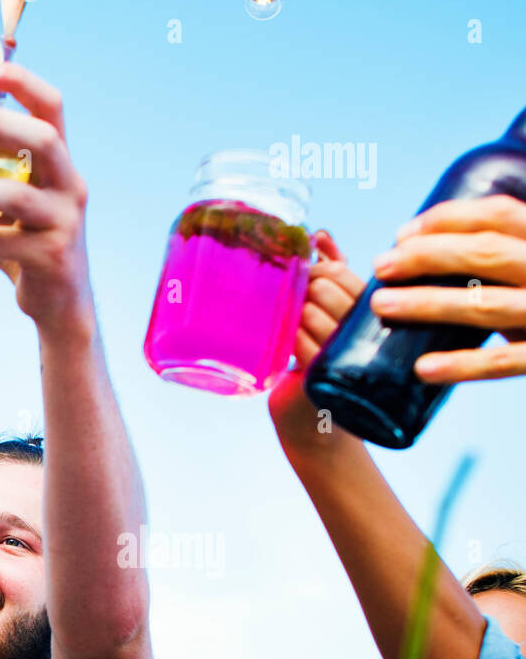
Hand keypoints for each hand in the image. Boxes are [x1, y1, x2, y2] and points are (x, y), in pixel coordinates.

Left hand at [0, 62, 93, 337]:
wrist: (60, 303)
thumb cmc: (25, 243)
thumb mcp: (4, 206)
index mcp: (59, 162)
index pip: (52, 107)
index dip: (23, 81)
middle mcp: (69, 184)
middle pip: (43, 140)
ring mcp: (64, 221)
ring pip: (17, 195)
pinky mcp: (50, 256)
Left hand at [269, 231, 365, 451]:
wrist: (317, 424)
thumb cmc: (324, 360)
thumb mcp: (331, 312)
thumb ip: (332, 271)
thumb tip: (318, 234)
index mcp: (370, 312)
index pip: (343, 273)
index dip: (318, 271)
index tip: (307, 281)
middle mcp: (364, 333)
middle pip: (325, 289)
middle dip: (301, 289)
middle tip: (294, 301)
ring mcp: (346, 356)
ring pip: (310, 312)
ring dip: (292, 313)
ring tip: (292, 323)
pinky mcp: (325, 377)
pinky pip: (300, 341)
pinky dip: (288, 336)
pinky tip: (288, 341)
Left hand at [368, 195, 525, 382]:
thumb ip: (503, 259)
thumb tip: (422, 255)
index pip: (499, 214)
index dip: (447, 219)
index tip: (402, 234)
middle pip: (485, 253)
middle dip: (427, 255)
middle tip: (381, 265)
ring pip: (487, 305)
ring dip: (429, 303)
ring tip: (382, 303)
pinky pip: (505, 362)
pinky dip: (462, 365)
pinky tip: (423, 368)